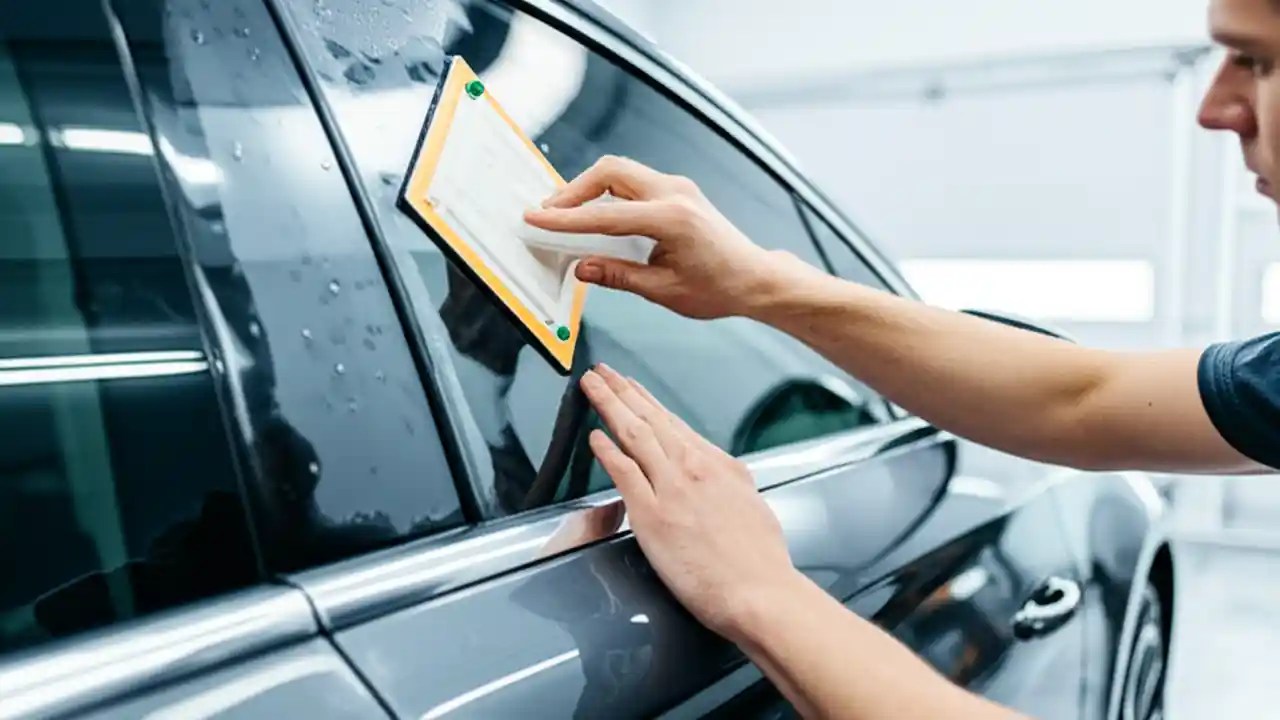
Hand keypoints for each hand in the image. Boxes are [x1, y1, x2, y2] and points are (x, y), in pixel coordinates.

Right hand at [524, 156, 786, 319]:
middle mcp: (674, 193)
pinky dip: (607, 193)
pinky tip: (595, 215)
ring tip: (566, 215)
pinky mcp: (676, 191)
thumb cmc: (719, 287)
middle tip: (549, 213)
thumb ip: (619, 276)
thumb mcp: (664, 290)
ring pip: (619, 172)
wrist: (753, 277)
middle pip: (609, 171)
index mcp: (672, 219)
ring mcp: (677, 187)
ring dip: (589, 189)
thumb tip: (582, 267)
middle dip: (573, 190)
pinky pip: (632, 182)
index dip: (566, 218)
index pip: (605, 215)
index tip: (537, 218)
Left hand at [579, 363, 799, 639]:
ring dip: (609, 405)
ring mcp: (673, 488)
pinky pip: (624, 472)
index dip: (648, 402)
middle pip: (650, 420)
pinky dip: (607, 451)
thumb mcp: (753, 506)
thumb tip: (723, 479)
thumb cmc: (760, 562)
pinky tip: (594, 436)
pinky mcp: (654, 515)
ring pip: (635, 434)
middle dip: (622, 391)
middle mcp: (695, 468)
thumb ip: (732, 486)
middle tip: (601, 370)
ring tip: (591, 385)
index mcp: (720, 465)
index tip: (632, 387)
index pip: (675, 425)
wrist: (760, 591)